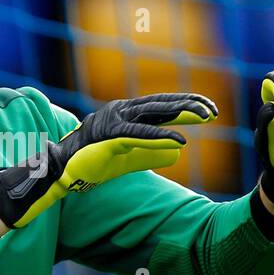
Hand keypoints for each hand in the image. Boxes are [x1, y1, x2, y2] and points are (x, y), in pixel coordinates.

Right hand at [0, 92, 216, 228]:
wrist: (60, 171)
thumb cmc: (91, 164)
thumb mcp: (126, 157)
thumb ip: (150, 152)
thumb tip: (177, 152)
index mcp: (124, 114)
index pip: (160, 106)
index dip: (184, 106)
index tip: (207, 109)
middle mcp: (120, 111)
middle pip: (161, 104)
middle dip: (189, 105)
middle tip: (213, 110)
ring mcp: (114, 121)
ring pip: (153, 113)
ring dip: (181, 114)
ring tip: (205, 117)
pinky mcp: (109, 137)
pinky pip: (139, 135)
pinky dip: (160, 136)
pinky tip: (179, 139)